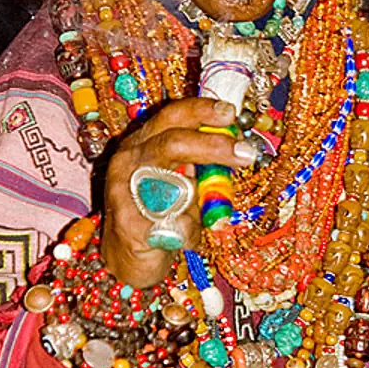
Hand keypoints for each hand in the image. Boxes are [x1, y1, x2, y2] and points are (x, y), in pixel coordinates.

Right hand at [101, 98, 256, 288]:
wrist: (127, 257)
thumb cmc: (159, 214)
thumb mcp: (180, 181)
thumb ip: (199, 164)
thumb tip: (237, 146)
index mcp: (142, 143)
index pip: (171, 115)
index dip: (202, 110)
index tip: (231, 112)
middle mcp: (128, 161)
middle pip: (171, 141)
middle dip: (212, 144)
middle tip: (245, 152)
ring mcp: (123, 191)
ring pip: (172, 183)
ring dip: (201, 197)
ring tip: (217, 210)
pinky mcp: (127, 224)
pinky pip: (173, 223)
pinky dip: (190, 231)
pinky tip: (189, 237)